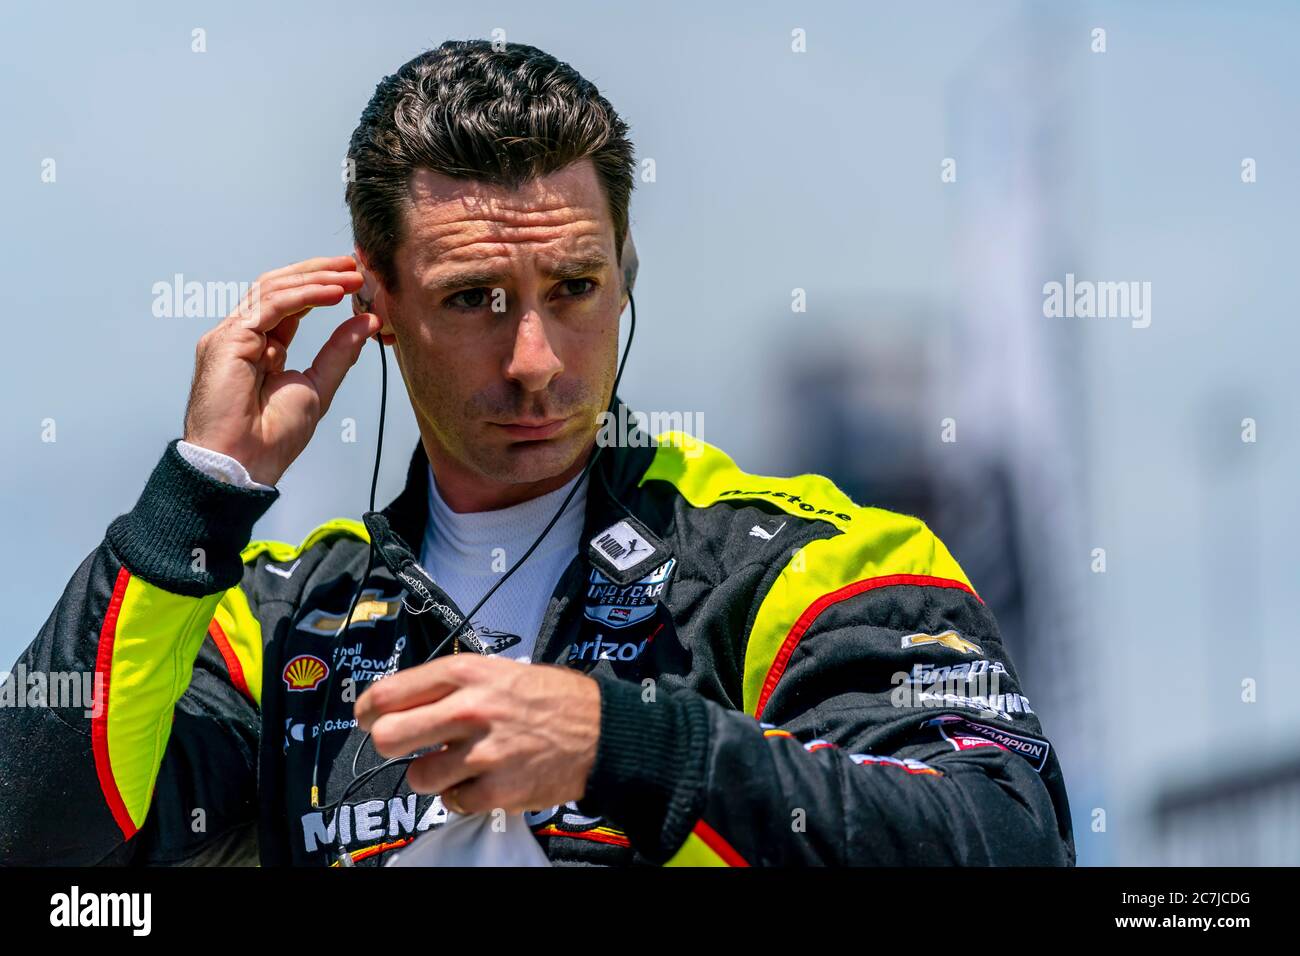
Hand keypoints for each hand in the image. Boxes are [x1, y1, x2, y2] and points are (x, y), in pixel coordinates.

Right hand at [182, 255, 381, 485]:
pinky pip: (271, 305)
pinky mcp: (228, 339)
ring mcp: (231, 335)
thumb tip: (366, 321)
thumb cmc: (271, 437)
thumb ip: (339, 352)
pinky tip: (334, 292)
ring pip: (274, 289)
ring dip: (316, 278)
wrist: (243, 465)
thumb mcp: (318, 387)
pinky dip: (305, 294)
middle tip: (355, 266)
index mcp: (261, 348)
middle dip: (319, 273)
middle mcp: (243, 336)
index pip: (290, 304)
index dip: (321, 287)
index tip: (355, 280)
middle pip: (279, 287)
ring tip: (351, 275)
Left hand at [354, 655, 601, 814]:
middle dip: (390, 742)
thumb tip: (402, 700)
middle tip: (404, 744)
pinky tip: (481, 779)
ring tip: (454, 764)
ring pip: (417, 776)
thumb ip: (452, 683)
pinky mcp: (496, 790)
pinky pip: (452, 801)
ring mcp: (482, 753)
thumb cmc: (552, 697)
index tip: (367, 717)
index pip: (389, 693)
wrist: (602, 731)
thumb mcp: (499, 669)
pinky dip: (461, 795)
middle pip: (388, 736)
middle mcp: (469, 710)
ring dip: (430, 774)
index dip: (368, 709)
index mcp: (466, 673)